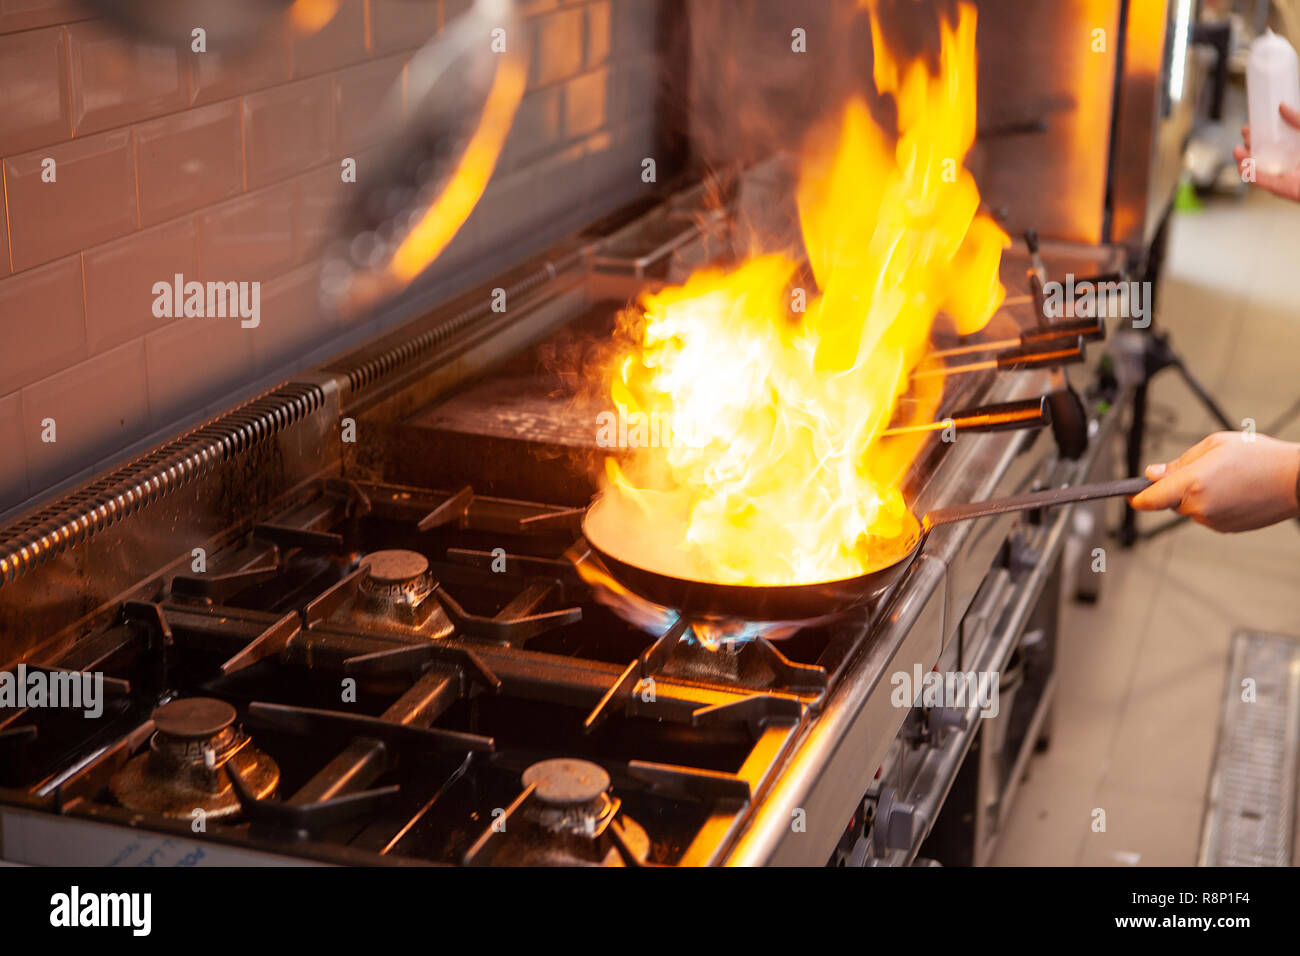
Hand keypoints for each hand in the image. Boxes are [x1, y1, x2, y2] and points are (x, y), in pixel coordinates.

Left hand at [1129, 431, 1299, 531]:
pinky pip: (1206, 515)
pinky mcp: (1225, 529)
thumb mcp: (1214, 445)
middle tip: (1205, 469)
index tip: (1128, 494)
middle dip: (1177, 486)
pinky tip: (1234, 491)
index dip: (1136, 496)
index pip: (1149, 499)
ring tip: (1226, 478)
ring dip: (1197, 495)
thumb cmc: (1260, 457)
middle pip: (1170, 500)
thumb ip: (1180, 461)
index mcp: (1193, 483)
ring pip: (1189, 508)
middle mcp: (1199, 506)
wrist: (1297, 480)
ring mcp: (1213, 521)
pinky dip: (1212, 504)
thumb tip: (1153, 473)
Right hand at [1234, 104, 1299, 200]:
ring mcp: (1287, 177)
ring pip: (1260, 170)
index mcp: (1299, 151)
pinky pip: (1264, 182)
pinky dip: (1251, 174)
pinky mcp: (1284, 189)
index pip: (1276, 141)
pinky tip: (1242, 164)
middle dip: (1252, 144)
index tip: (1253, 123)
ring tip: (1237, 149)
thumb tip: (1282, 106)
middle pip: (1265, 155)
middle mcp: (1293, 164)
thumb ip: (1299, 119)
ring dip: (1245, 160)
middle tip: (1245, 133)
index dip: (1262, 133)